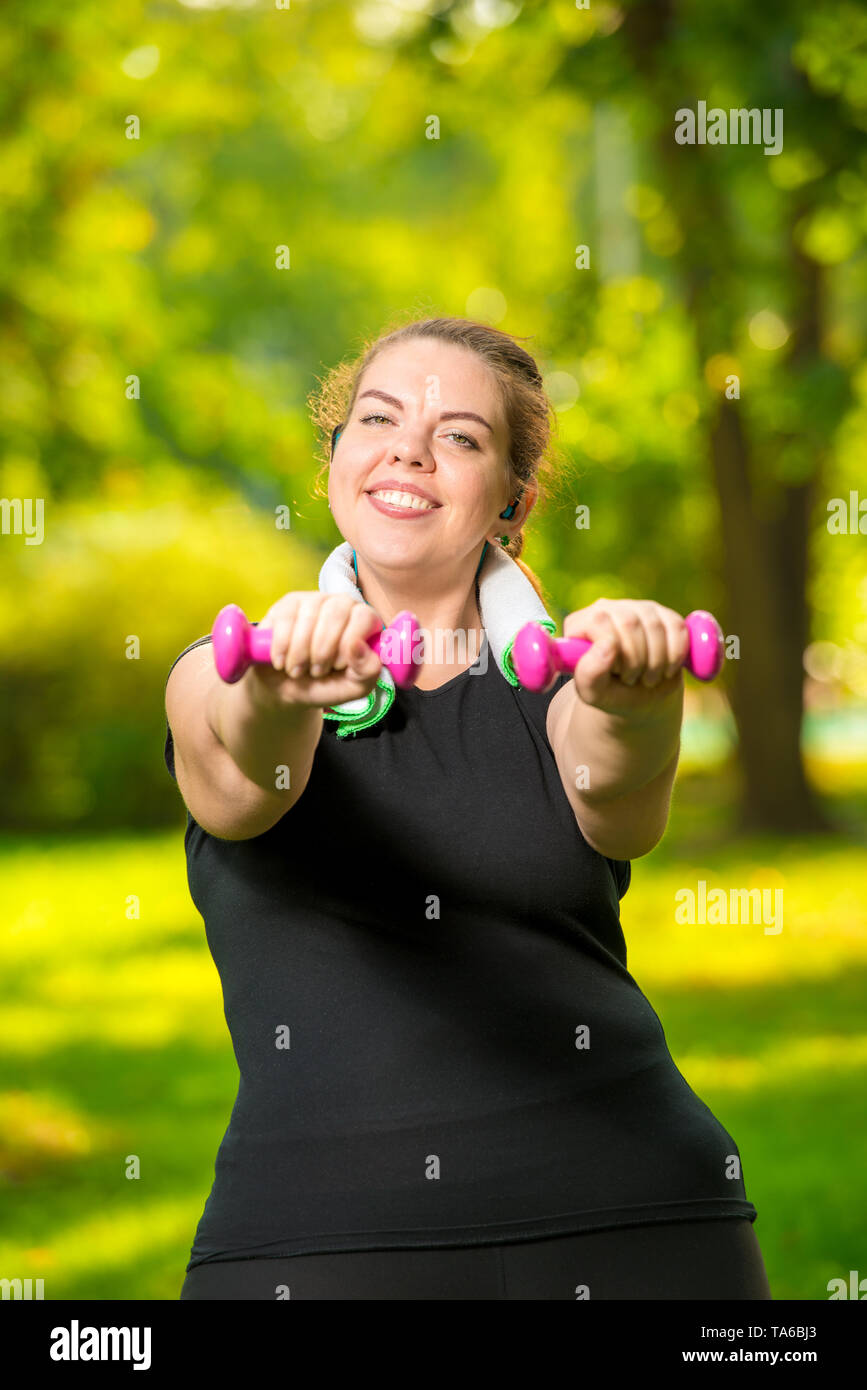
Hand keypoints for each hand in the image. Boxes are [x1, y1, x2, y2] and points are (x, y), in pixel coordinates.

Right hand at [248, 592, 384, 708]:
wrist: (287, 689)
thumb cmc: (325, 685)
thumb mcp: (352, 687)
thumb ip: (367, 670)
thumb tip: (359, 646)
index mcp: (364, 622)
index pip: (364, 616)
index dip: (350, 642)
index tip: (338, 665)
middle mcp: (342, 605)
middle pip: (336, 613)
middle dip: (323, 650)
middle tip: (316, 672)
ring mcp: (314, 600)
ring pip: (309, 616)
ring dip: (301, 652)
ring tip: (298, 671)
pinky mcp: (287, 604)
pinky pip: (286, 618)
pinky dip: (282, 646)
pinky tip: (281, 662)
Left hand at [563, 599, 690, 717]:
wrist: (640, 697)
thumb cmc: (611, 693)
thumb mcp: (593, 693)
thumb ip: (589, 673)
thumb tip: (606, 644)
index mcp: (581, 623)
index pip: (599, 621)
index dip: (613, 651)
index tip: (616, 673)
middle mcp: (608, 608)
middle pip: (629, 622)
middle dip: (636, 660)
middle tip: (633, 680)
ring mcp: (637, 608)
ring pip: (655, 625)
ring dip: (656, 661)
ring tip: (648, 678)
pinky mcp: (664, 615)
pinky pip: (677, 627)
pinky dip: (675, 655)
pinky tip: (666, 669)